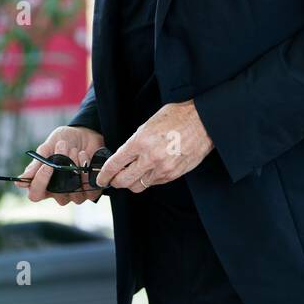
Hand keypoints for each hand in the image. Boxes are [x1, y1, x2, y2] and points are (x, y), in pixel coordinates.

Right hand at [19, 125, 105, 205]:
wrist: (85, 134)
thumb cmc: (63, 141)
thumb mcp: (47, 148)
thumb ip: (36, 164)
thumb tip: (19, 183)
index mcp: (43, 184)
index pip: (36, 195)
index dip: (40, 183)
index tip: (47, 165)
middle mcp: (58, 192)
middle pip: (58, 196)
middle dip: (63, 168)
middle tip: (64, 146)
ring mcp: (75, 194)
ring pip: (75, 195)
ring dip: (75, 168)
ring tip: (75, 150)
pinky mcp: (91, 190)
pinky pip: (90, 191)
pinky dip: (87, 172)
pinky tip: (85, 156)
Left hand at [96, 100, 212, 193]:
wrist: (202, 121)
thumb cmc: (176, 117)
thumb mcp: (148, 124)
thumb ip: (135, 142)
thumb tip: (124, 156)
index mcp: (141, 142)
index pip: (115, 164)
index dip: (104, 174)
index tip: (100, 178)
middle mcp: (150, 158)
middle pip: (124, 181)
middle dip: (115, 182)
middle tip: (113, 179)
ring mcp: (163, 169)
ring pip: (139, 186)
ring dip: (132, 182)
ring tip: (132, 174)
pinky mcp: (173, 175)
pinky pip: (154, 183)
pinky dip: (148, 180)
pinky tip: (150, 170)